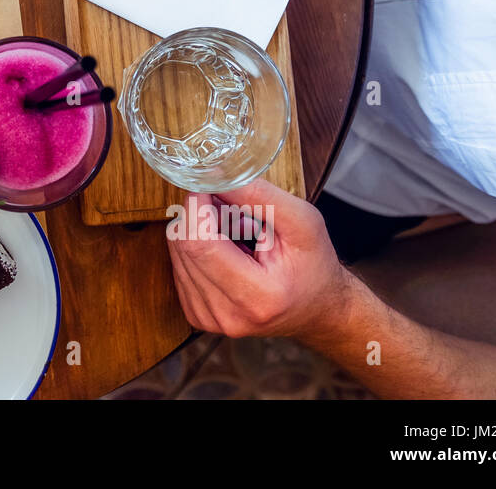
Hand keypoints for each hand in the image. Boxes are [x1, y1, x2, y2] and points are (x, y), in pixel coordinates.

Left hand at [167, 179, 356, 339]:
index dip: (196, 205)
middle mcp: (227, 315)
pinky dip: (198, 250)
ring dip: (200, 233)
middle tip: (235, 213)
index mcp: (257, 296)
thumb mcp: (303, 222)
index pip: (198, 242)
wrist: (318, 309)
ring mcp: (209, 319)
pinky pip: (179, 267)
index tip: (209, 184)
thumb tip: (214, 176)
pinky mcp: (197, 315)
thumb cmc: (314, 265)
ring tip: (238, 236)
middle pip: (183, 245)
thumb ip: (259, 196)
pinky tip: (227, 253)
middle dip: (202, 216)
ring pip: (177, 252)